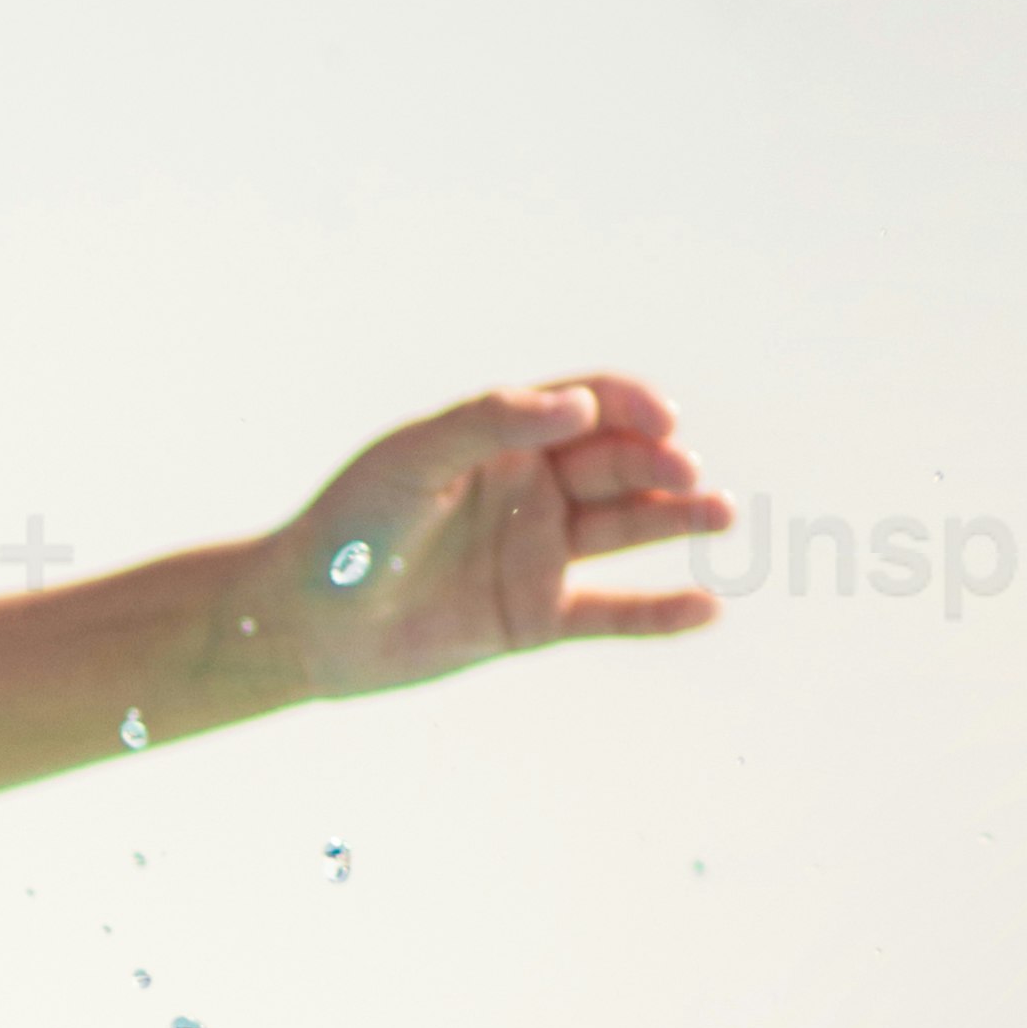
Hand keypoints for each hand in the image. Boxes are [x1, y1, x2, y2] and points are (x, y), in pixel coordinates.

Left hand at [265, 372, 729, 697]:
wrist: (305, 623)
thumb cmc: (348, 528)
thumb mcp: (412, 460)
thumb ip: (489, 424)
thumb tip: (578, 404)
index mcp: (501, 439)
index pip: (588, 407)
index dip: (630, 406)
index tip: (660, 419)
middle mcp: (529, 490)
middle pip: (617, 465)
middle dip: (660, 463)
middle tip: (687, 474)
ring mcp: (536, 554)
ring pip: (626, 530)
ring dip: (677, 518)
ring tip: (721, 513)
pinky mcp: (534, 618)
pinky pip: (611, 614)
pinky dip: (659, 612)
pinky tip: (707, 608)